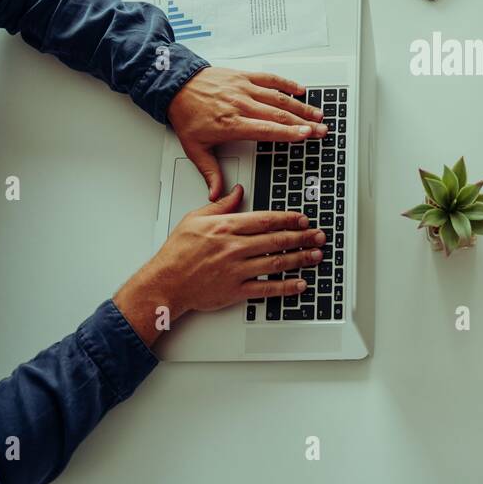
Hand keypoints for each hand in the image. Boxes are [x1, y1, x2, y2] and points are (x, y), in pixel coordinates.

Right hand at [115, 186, 324, 345]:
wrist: (165, 283)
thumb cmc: (177, 253)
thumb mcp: (194, 219)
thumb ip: (220, 206)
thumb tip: (237, 193)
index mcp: (225, 227)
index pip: (265, 220)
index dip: (288, 219)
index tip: (303, 219)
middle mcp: (233, 248)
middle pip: (276, 240)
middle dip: (302, 237)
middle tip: (318, 236)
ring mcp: (236, 270)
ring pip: (275, 262)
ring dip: (299, 259)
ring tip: (315, 255)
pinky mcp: (235, 290)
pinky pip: (266, 288)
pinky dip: (285, 286)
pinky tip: (299, 283)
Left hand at [168, 68, 326, 198]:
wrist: (174, 85)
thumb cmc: (185, 114)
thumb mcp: (194, 147)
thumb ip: (210, 172)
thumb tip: (216, 194)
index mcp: (232, 124)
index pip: (267, 130)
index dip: (289, 133)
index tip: (306, 136)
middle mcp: (241, 105)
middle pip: (279, 114)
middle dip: (304, 122)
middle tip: (321, 129)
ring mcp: (244, 89)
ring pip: (278, 98)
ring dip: (300, 106)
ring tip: (317, 114)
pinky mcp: (244, 76)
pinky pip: (269, 78)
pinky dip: (286, 84)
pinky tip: (300, 90)